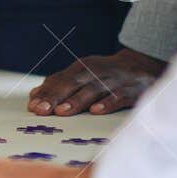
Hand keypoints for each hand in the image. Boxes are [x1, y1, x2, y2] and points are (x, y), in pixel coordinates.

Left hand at [27, 47, 165, 115]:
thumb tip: (33, 96)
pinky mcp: (133, 90)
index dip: (47, 93)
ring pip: (94, 90)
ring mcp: (115, 80)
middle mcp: (97, 72)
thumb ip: (59, 84)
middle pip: (73, 83)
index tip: (33, 107)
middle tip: (42, 110)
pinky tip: (96, 111)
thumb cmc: (105, 75)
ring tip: (62, 111)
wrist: (143, 66)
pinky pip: (119, 97)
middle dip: (56, 96)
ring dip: (77, 100)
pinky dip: (107, 103)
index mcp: (82, 67)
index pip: (61, 80)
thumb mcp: (83, 75)